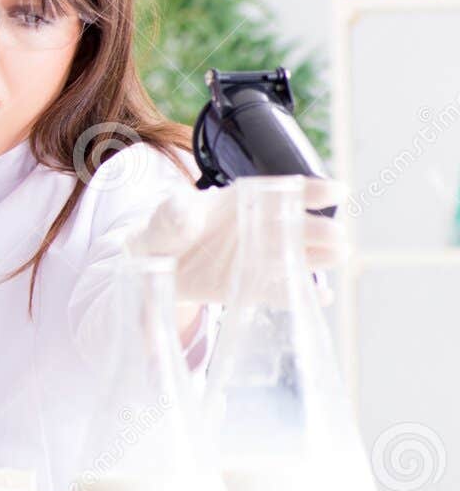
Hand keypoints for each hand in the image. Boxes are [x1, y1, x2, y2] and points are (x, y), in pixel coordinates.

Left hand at [129, 177, 346, 302]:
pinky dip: (297, 294)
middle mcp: (253, 227)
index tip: (339, 191)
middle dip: (317, 230)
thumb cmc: (159, 234)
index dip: (309, 190)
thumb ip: (172, 215)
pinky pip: (278, 290)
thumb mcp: (163, 222)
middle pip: (293, 225)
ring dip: (318, 257)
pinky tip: (320, 300)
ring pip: (294, 255)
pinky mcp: (248, 287)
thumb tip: (180, 205)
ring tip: (339, 257)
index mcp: (235, 202)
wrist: (149, 267)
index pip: (277, 191)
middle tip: (338, 238)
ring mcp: (254, 258)